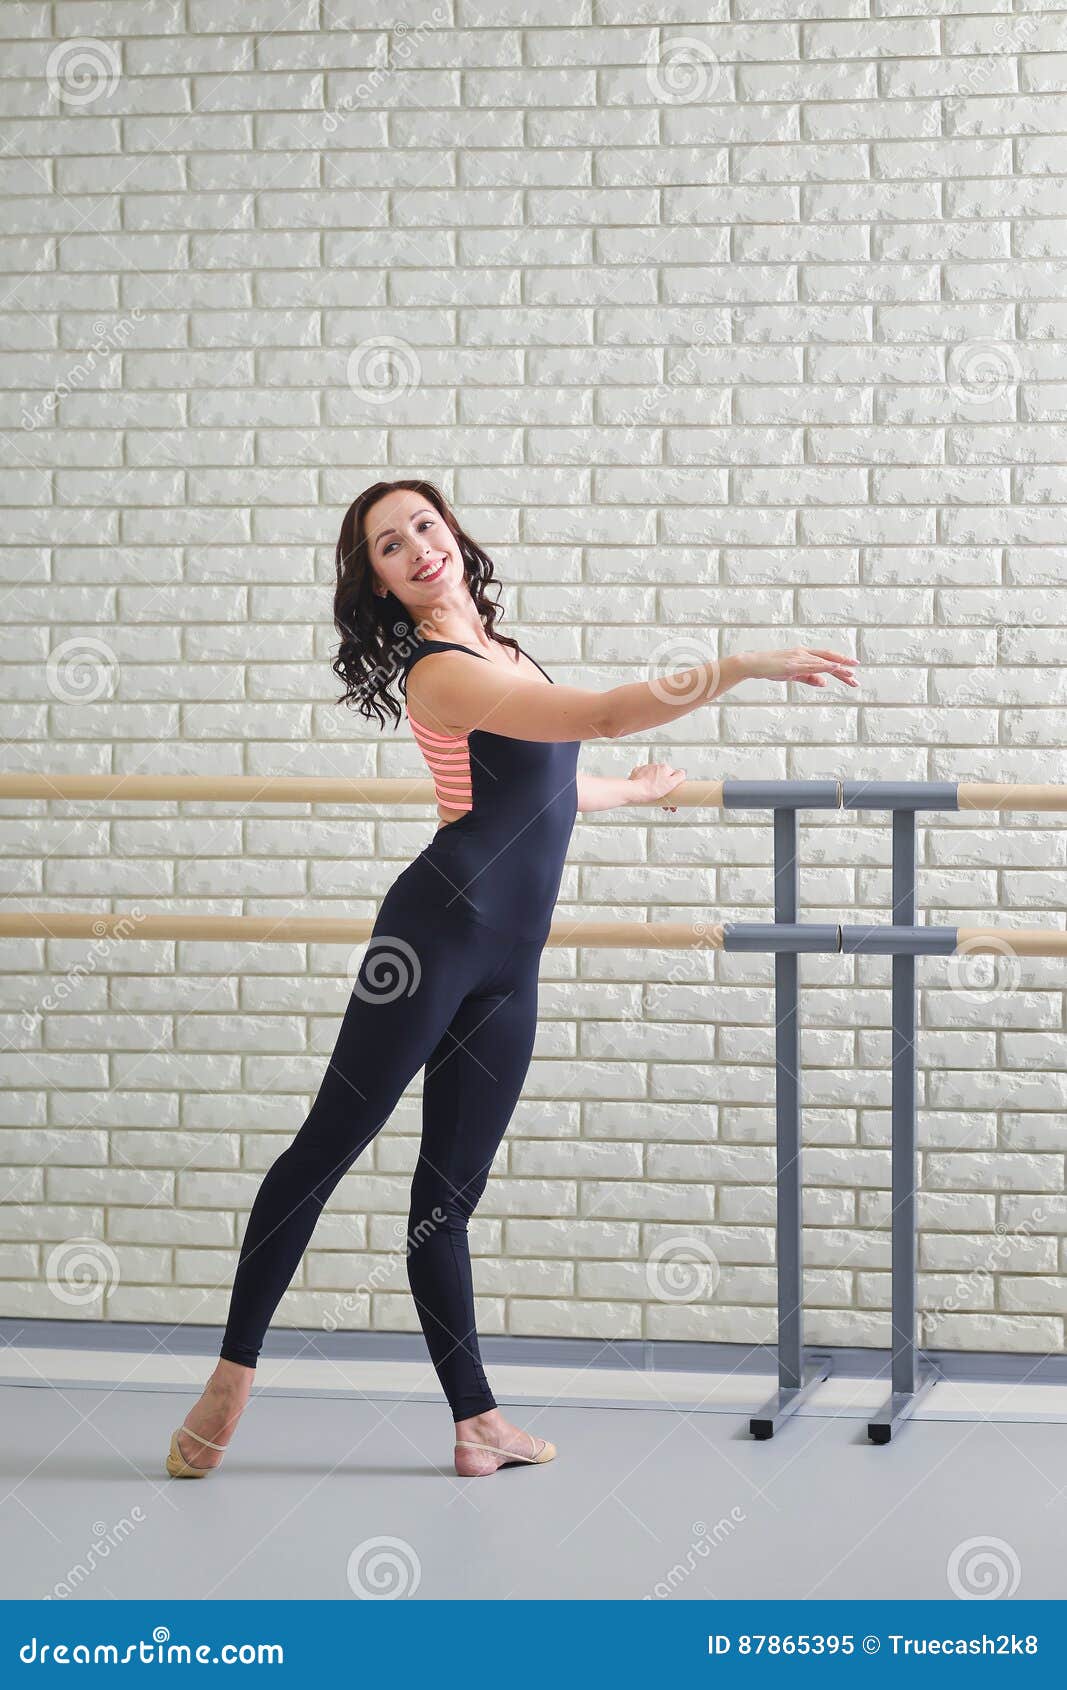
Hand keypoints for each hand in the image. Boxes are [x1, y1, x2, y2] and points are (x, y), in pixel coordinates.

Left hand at [627, 761, 687, 811]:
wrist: (634, 791)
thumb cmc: (650, 789)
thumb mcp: (671, 784)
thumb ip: (680, 776)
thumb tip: (682, 772)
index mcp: (665, 768)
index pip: (674, 776)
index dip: (674, 786)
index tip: (672, 793)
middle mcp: (656, 766)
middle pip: (664, 778)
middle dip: (665, 789)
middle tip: (664, 798)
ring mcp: (646, 769)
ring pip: (654, 778)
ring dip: (656, 787)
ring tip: (654, 796)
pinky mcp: (638, 772)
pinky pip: (645, 778)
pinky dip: (646, 784)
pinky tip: (647, 790)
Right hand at [737, 645, 858, 688]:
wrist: (753, 664)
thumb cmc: (771, 669)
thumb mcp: (793, 675)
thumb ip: (809, 678)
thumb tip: (825, 682)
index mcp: (804, 655)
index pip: (826, 659)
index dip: (841, 664)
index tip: (852, 673)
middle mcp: (804, 653)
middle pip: (829, 659)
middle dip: (844, 666)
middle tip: (856, 678)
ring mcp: (799, 657)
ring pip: (823, 662)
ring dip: (838, 668)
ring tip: (851, 674)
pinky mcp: (793, 664)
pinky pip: (812, 665)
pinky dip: (825, 666)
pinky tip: (834, 667)